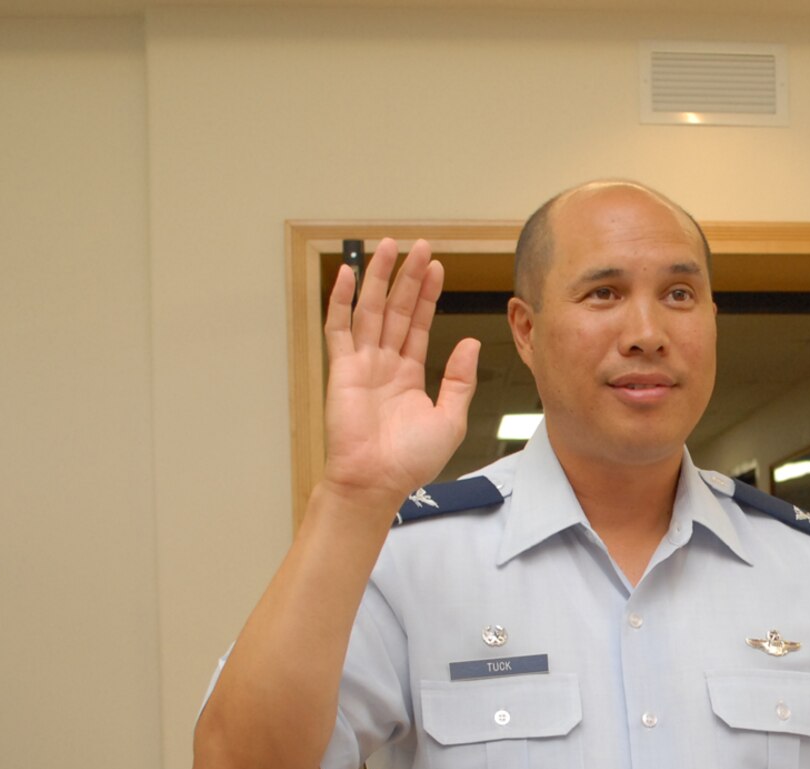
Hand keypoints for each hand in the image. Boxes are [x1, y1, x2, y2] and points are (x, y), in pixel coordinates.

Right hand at [322, 237, 480, 504]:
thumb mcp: (450, 418)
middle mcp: (384, 363)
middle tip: (419, 246)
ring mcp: (361, 364)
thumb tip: (469, 342)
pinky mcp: (341, 369)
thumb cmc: (411, 460)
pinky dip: (342, 300)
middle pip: (396, 309)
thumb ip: (460, 379)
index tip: (437, 267)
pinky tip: (348, 273)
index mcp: (409, 374)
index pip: (418, 324)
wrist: (378, 481)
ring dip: (378, 277)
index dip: (427, 295)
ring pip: (370, 310)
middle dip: (407, 277)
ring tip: (388, 246)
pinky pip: (339, 328)